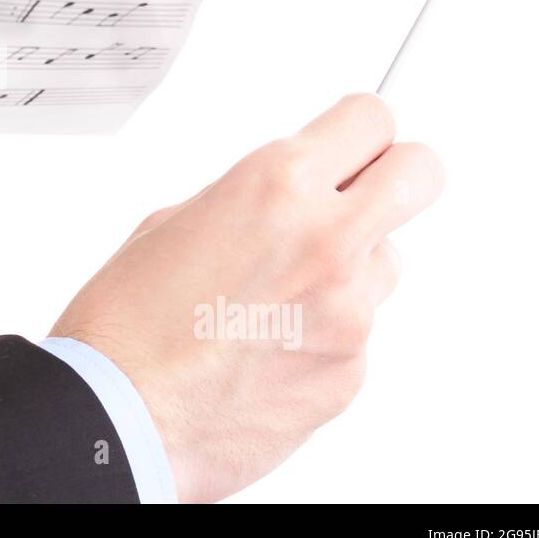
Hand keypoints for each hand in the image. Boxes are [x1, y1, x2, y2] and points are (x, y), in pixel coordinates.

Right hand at [51, 94, 442, 502]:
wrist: (117, 418)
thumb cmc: (126, 326)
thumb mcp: (173, 222)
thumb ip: (249, 200)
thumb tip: (287, 200)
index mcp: (276, 186)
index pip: (372, 119)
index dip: (357, 132)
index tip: (349, 145)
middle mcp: (326, 241)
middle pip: (421, 174)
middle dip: (398, 176)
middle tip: (360, 197)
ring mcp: (350, 311)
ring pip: (387, 262)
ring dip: (349, 267)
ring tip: (276, 298)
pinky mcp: (352, 372)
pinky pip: (359, 333)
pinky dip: (323, 334)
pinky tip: (264, 348)